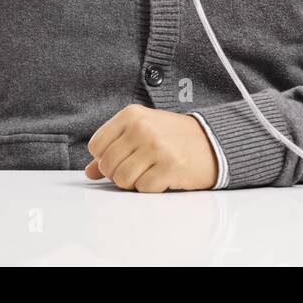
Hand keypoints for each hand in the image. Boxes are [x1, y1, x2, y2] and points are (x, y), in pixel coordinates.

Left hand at [84, 104, 218, 191]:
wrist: (212, 142)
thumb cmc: (173, 137)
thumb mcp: (142, 132)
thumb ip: (114, 148)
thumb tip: (90, 172)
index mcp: (131, 115)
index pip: (96, 145)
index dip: (105, 158)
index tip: (121, 158)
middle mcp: (141, 127)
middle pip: (108, 165)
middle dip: (118, 173)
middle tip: (138, 168)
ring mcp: (156, 146)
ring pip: (122, 179)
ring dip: (134, 182)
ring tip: (150, 171)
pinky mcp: (169, 166)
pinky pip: (142, 188)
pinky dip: (150, 187)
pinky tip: (162, 176)